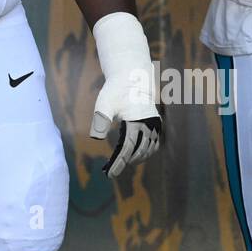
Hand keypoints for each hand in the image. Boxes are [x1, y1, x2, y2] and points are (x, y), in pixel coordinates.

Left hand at [90, 13, 161, 177]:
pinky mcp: (156, 122)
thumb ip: (100, 120)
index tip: (109, 174)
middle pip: (138, 151)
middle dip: (125, 163)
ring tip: (121, 163)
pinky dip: (146, 151)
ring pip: (148, 149)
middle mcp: (149, 125)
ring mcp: (154, 124)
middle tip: (111, 170)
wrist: (132, 76)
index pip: (127, 149)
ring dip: (136, 158)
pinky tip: (134, 155)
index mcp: (137, 122)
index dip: (119, 163)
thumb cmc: (115, 90)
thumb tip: (96, 138)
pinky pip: (154, 143)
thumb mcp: (104, 104)